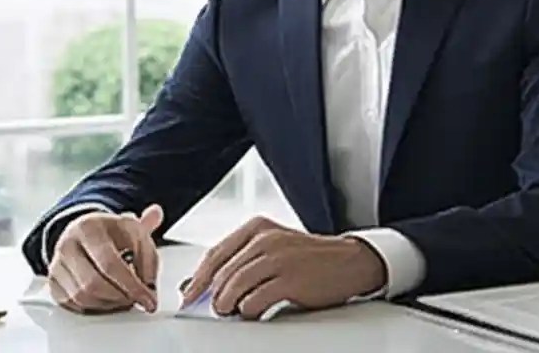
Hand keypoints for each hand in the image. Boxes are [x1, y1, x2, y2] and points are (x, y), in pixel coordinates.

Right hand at [48, 204, 163, 313]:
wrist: (86, 230)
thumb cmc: (112, 233)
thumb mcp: (136, 232)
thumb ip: (148, 254)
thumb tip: (150, 283)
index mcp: (90, 227)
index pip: (110, 263)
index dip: (132, 286)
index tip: (148, 299)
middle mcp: (68, 244)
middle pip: (93, 284)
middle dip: (120, 297)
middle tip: (136, 299)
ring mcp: (57, 264)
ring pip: (82, 297)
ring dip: (108, 304)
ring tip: (124, 297)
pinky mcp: (52, 282)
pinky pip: (72, 304)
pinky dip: (93, 307)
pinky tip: (107, 299)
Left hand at [181, 216, 385, 319]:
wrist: (349, 261)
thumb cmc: (308, 258)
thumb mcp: (273, 248)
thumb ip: (242, 261)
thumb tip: (201, 285)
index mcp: (257, 227)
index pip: (216, 254)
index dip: (199, 279)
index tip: (189, 297)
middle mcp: (266, 239)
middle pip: (222, 273)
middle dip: (213, 297)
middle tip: (217, 309)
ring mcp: (279, 258)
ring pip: (234, 287)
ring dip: (228, 306)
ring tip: (234, 312)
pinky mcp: (290, 280)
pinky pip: (254, 301)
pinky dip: (249, 311)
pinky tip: (256, 312)